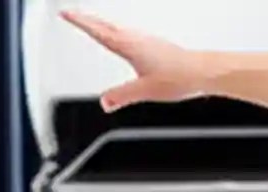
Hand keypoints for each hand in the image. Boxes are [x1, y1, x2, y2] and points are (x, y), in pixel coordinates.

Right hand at [60, 10, 212, 111]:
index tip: (66, 13)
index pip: (98, 31)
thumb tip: (105, 102)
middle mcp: (136, 38)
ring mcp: (146, 39)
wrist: (201, 71)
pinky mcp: (154, 44)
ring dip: (102, 24)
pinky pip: (128, 33)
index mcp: (128, 46)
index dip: (80, 22)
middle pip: (105, 25)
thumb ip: (121, 96)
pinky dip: (117, 32)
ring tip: (92, 24)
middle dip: (87, 19)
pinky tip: (122, 40)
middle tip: (72, 13)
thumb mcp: (143, 91)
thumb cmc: (177, 76)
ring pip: (117, 27)